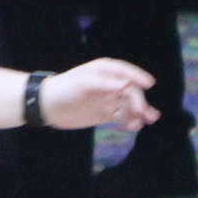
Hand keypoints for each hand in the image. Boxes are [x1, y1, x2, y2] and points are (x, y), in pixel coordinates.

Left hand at [37, 59, 160, 130]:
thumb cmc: (63, 89)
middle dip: (139, 100)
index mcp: (104, 70)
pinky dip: (130, 120)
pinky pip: (122, 116)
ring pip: (129, 105)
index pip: (125, 72)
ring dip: (140, 111)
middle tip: (143, 112)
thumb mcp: (82, 83)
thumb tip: (127, 84)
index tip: (150, 84)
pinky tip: (135, 126)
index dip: (138, 77)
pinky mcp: (105, 113)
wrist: (47, 106)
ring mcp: (108, 99)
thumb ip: (104, 83)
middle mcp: (109, 83)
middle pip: (130, 91)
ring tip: (149, 119)